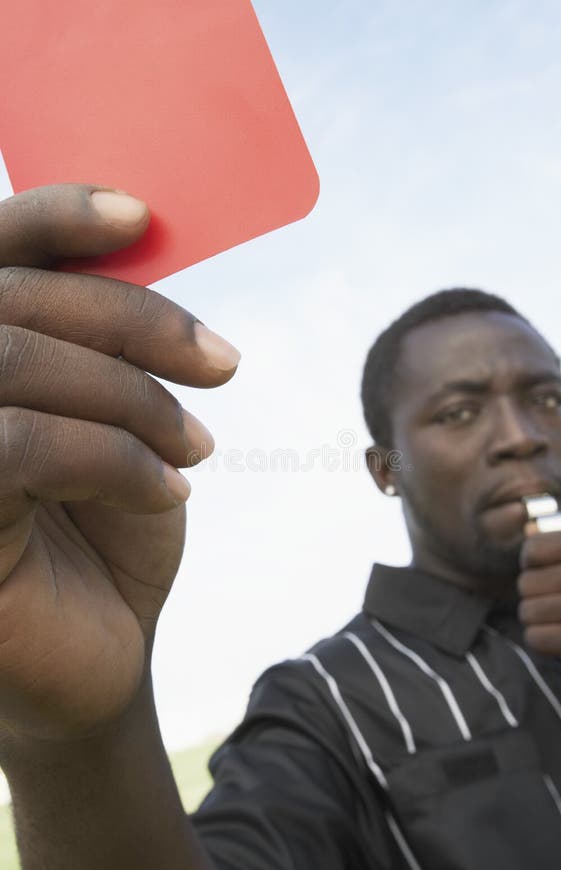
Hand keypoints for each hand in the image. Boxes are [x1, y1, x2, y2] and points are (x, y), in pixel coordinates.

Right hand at [0, 184, 239, 744]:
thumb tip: (139, 233)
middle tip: (221, 363)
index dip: (50, 215)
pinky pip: (21, 444)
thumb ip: (101, 335)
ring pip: (13, 363)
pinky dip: (114, 456)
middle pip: (8, 300)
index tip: (141, 216)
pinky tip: (167, 490)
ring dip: (130, 397)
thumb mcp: (116, 415)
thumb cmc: (106, 524)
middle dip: (131, 321)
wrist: (99, 645)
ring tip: (195, 445)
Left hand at [518, 530, 560, 677]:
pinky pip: (537, 638)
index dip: (531, 562)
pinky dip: (543, 641)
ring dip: (537, 619)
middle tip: (553, 600)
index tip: (542, 570)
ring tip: (558, 619)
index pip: (534, 549)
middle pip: (526, 583)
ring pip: (528, 612)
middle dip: (534, 594)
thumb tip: (529, 527)